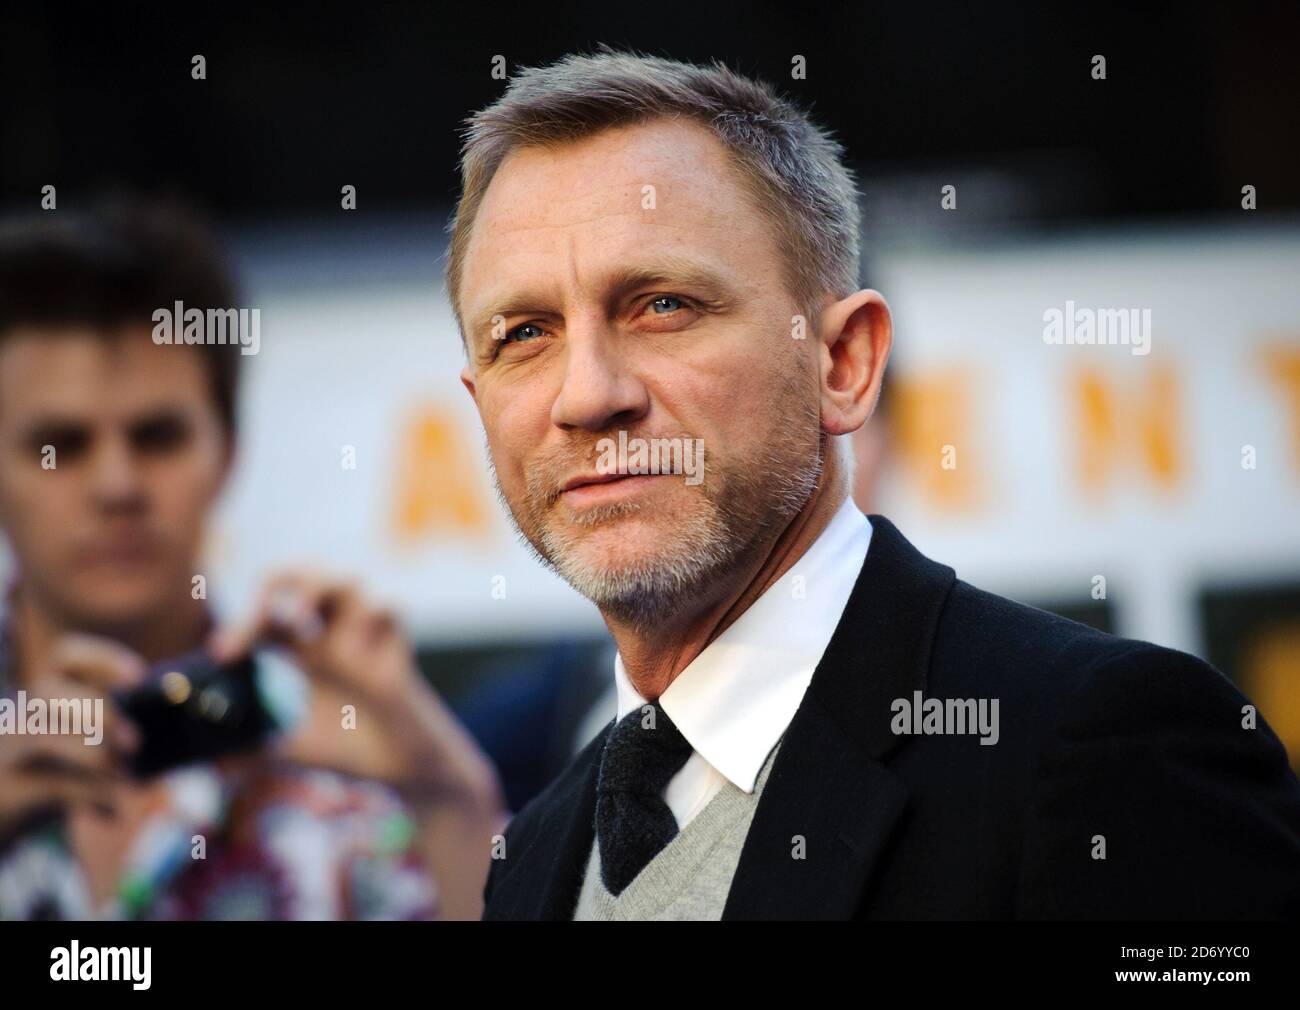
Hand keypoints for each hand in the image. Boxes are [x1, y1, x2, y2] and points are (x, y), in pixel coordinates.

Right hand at [0, 634, 143, 838]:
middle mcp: (21, 716)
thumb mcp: (80, 743)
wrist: (2, 815)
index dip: (103, 659)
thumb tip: (151, 737)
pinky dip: (91, 794)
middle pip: (47, 690)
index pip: (66, 657)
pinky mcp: (7, 790)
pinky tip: (113, 810)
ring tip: (122, 776)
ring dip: (94, 754)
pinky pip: (51, 783)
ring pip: (44, 735)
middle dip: (99, 713)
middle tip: (134, 742)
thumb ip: (110, 731)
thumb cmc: (49, 775)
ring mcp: (7, 751)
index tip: (140, 675)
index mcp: (47, 698)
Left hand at [210, 571, 499, 803]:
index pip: (268, 611)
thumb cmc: (350, 750)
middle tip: (262, 616)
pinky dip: (372, 613)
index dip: (241, 623)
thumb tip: (208, 761)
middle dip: (278, 582)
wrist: (400, 769)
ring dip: (318, 587)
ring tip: (299, 617)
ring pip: (348, 579)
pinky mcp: (396, 651)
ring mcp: (366, 639)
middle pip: (305, 574)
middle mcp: (333, 635)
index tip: (222, 656)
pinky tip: (356, 644)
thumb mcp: (290, 749)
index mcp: (303, 650)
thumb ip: (251, 749)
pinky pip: (391, 606)